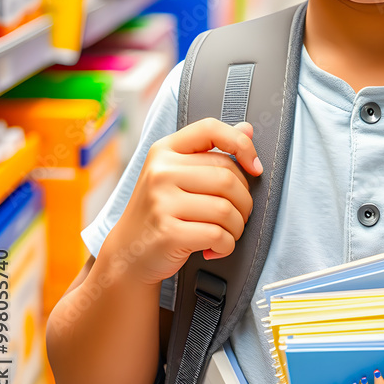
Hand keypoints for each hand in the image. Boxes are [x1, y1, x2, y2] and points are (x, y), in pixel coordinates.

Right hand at [100, 118, 262, 286]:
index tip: (254, 167)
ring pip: (226, 209)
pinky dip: (226, 245)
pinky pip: (217, 235)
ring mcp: (161, 202)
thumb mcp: (178, 173)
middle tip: (238, 215)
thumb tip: (247, 128)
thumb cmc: (161, 211)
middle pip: (227, 177)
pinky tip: (215, 248)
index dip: (241, 144)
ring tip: (226, 233)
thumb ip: (211, 151)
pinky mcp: (167, 233)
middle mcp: (160, 171)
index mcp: (164, 150)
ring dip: (237, 227)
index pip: (210, 129)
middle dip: (244, 201)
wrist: (128, 254)